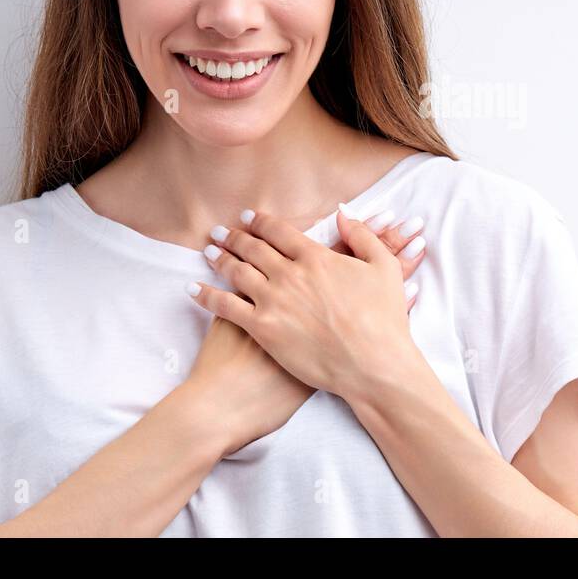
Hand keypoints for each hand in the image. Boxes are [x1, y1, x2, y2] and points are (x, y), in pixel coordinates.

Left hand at [184, 207, 427, 450]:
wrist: (372, 364)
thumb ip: (363, 236)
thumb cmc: (384, 320)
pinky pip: (225, 307)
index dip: (261, 221)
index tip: (248, 217)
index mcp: (316, 258)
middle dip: (235, 237)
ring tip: (209, 252)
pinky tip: (192, 288)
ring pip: (236, 273)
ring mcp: (273, 301)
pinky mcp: (262, 329)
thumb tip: (344, 213)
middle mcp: (290, 274)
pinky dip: (206, 295)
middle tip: (221, 231)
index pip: (280, 232)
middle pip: (253, 249)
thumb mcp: (385, 269)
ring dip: (220, 259)